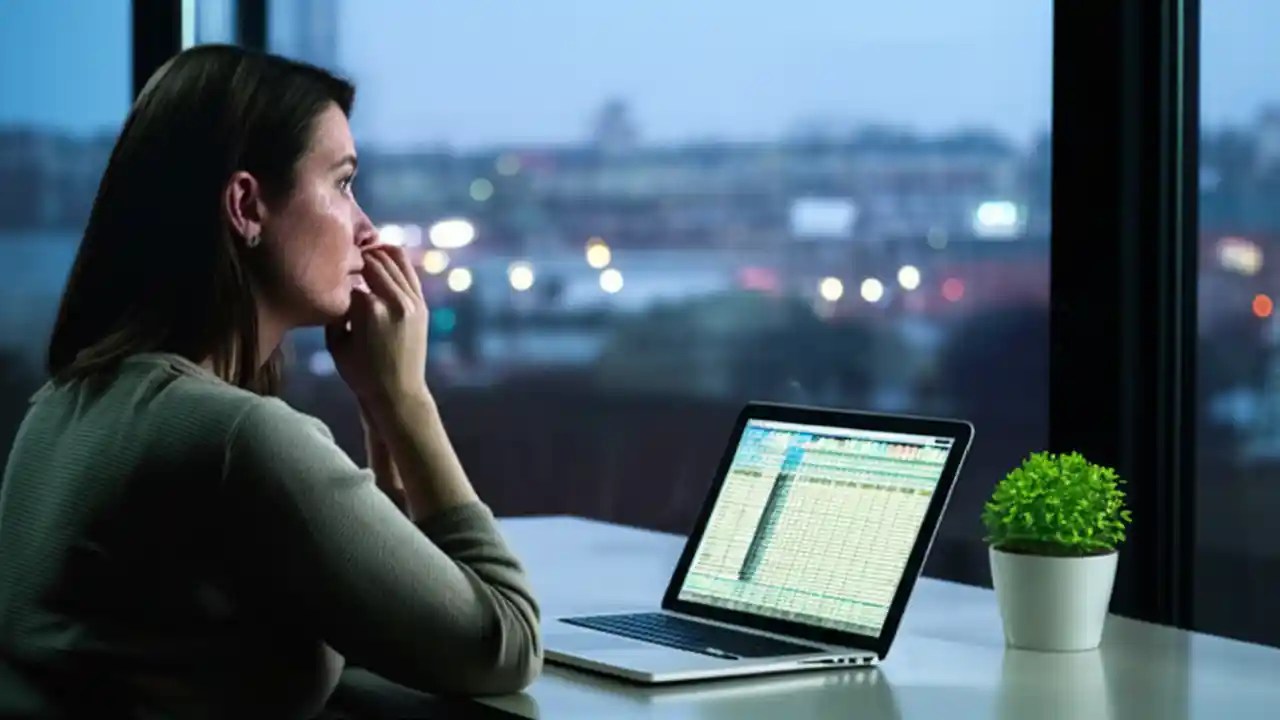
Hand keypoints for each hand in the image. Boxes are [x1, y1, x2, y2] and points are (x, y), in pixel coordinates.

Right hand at [326, 244, 429, 414]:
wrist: (398, 392)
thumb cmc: (360, 373)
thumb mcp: (336, 343)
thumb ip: (336, 310)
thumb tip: (337, 285)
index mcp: (370, 310)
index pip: (350, 275)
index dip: (337, 272)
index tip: (329, 271)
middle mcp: (395, 302)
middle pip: (373, 261)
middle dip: (357, 256)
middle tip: (344, 255)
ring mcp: (412, 302)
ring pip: (394, 260)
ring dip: (376, 253)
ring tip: (362, 252)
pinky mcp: (422, 306)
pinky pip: (408, 272)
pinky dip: (394, 261)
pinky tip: (381, 258)